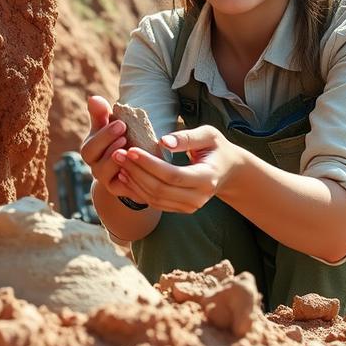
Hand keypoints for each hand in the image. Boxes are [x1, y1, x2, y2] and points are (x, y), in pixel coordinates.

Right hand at [79, 95, 147, 203]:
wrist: (131, 163)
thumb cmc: (119, 138)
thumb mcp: (110, 126)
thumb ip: (101, 114)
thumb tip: (93, 98)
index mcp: (90, 150)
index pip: (89, 146)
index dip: (104, 135)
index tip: (120, 124)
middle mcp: (95, 166)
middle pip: (94, 160)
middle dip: (109, 146)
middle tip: (125, 134)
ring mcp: (106, 179)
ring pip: (106, 174)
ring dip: (119, 161)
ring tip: (131, 150)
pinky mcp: (121, 189)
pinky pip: (123, 187)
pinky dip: (130, 177)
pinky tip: (140, 166)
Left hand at [113, 125, 246, 212]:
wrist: (227, 170)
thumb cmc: (216, 148)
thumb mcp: (208, 135)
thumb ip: (187, 137)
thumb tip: (163, 142)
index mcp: (207, 178)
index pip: (172, 175)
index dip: (149, 164)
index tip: (130, 149)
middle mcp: (198, 198)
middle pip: (160, 189)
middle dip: (136, 172)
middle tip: (118, 154)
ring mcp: (190, 207)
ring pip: (155, 199)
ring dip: (134, 182)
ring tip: (119, 163)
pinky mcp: (181, 210)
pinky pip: (155, 203)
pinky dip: (138, 190)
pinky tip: (126, 175)